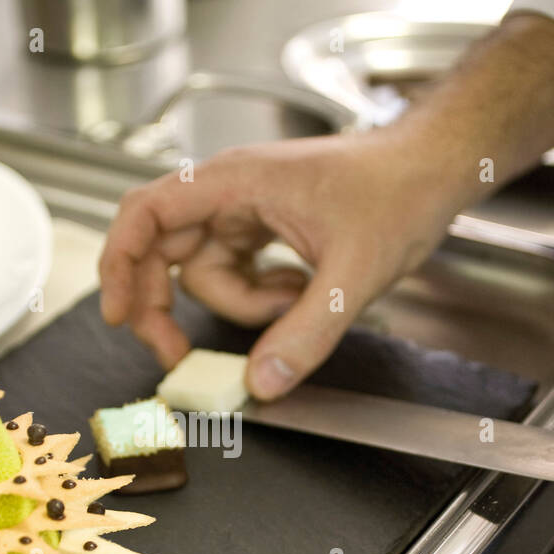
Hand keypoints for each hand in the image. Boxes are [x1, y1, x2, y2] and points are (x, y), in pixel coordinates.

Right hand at [98, 130, 456, 398]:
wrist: (435, 169)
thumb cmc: (399, 190)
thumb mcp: (354, 272)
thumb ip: (306, 333)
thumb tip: (260, 384)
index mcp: (234, 182)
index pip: (146, 214)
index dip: (120, 264)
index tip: (118, 315)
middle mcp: (230, 194)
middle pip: (163, 254)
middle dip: (166, 306)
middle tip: (177, 357)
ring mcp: (245, 213)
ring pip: (207, 276)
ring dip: (240, 306)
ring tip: (295, 300)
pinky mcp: (263, 232)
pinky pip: (237, 277)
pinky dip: (260, 299)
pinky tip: (301, 291)